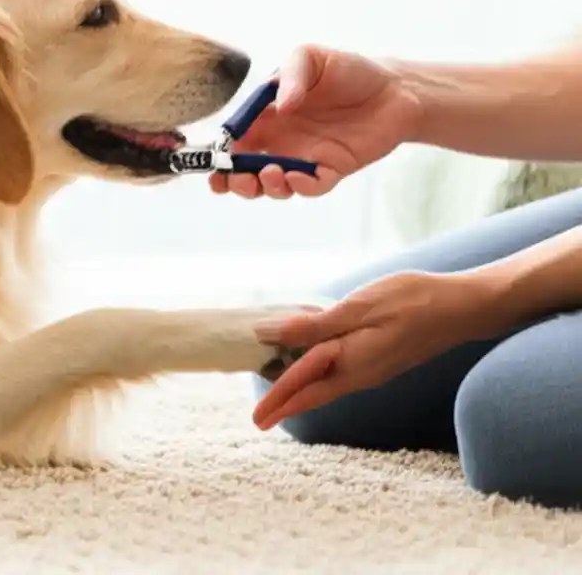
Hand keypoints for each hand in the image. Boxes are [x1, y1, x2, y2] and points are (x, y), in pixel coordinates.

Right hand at [210, 45, 422, 198]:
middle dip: (234, 181)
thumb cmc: (349, 69)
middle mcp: (281, 141)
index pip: (235, 140)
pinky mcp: (332, 169)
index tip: (214, 161)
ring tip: (271, 174)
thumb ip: (290, 76)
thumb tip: (280, 107)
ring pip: (274, 185)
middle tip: (234, 180)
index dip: (220, 154)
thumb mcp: (310, 57)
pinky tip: (297, 178)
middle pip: (246, 171)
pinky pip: (311, 186)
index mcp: (267, 116)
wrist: (396, 88)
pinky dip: (300, 187)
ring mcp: (305, 157)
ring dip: (265, 187)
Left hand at [251, 271, 507, 429]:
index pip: (305, 384)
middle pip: (315, 394)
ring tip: (276, 393)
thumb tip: (270, 334)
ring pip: (328, 384)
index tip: (258, 418)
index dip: (278, 399)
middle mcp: (361, 374)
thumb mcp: (358, 308)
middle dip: (286, 405)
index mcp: (352, 363)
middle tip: (260, 420)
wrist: (464, 307)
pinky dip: (319, 372)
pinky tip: (310, 363)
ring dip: (301, 389)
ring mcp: (372, 369)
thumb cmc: (413, 301)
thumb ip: (313, 325)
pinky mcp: (380, 359)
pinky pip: (341, 371)